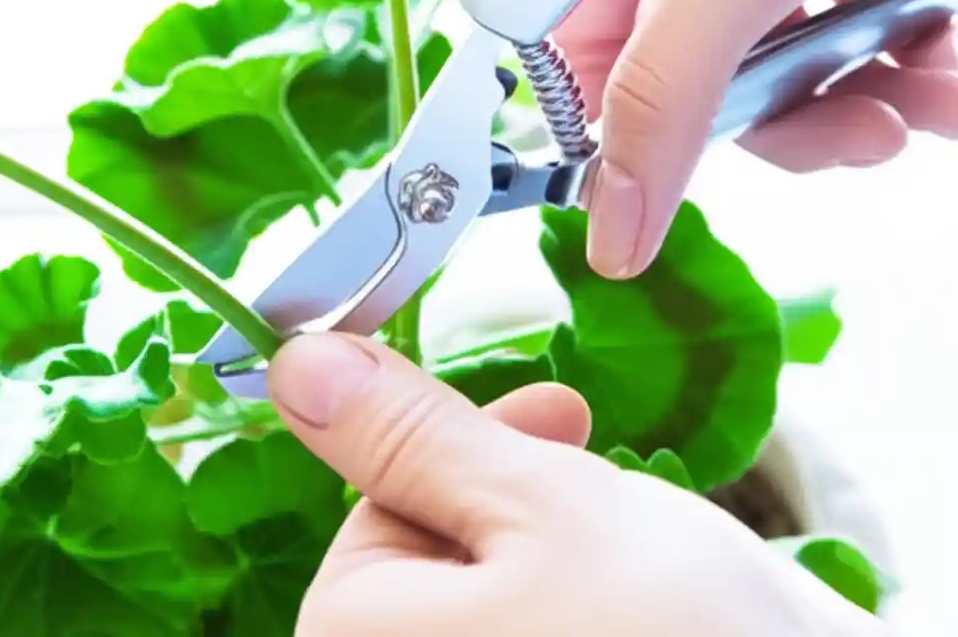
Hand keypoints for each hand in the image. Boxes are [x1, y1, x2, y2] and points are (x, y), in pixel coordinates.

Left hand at [266, 333, 888, 636]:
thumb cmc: (677, 636)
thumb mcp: (534, 501)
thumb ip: (407, 433)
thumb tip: (301, 368)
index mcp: (357, 635)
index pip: (377, 504)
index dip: (466, 446)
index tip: (559, 415)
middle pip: (434, 548)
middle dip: (517, 495)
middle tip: (602, 473)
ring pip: (492, 586)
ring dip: (560, 543)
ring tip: (644, 554)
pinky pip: (532, 622)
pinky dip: (582, 600)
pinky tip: (650, 598)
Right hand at [552, 0, 957, 278]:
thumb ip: (666, 100)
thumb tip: (613, 239)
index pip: (577, 75)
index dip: (634, 147)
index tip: (698, 190)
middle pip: (692, 89)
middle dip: (796, 123)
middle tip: (867, 131)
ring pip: (776, 65)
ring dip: (866, 97)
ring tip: (939, 90)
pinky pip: (835, 21)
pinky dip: (898, 50)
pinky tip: (944, 60)